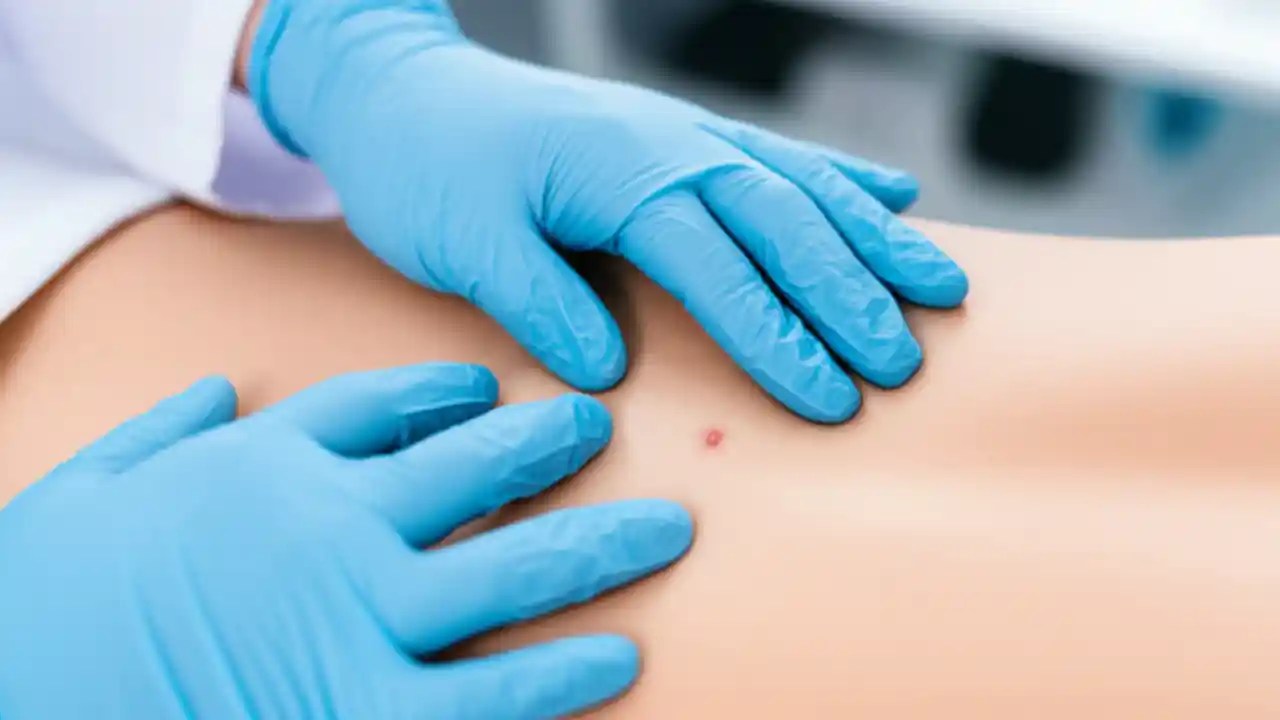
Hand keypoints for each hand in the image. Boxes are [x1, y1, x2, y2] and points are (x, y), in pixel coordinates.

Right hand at [0, 365, 692, 718]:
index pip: (383, 406)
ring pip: (508, 577)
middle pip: (474, 474)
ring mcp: (355, 627)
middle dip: (550, 449)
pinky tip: (615, 661)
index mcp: (271, 467)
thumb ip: (168, 431)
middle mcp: (331, 533)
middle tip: (603, 434)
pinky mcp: (361, 718)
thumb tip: (219, 389)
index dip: (447, 393)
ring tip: (665, 534)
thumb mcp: (93, 486)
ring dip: (596, 553)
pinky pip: (485, 697)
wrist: (20, 693)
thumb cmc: (50, 597)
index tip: (491, 388)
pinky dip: (556, 677)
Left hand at [243, 0, 968, 422]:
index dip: (776, 335)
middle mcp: (671, 143)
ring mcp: (684, 132)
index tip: (827, 399)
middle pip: (783, 223)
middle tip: (904, 366)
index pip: (716, 263)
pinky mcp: (682, 135)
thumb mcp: (459, 240)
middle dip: (850, 297)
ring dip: (875, 240)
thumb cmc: (424, 167)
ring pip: (804, 185)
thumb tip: (611, 370)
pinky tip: (895, 195)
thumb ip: (537, 300)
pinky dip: (844, 177)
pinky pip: (781, 154)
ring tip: (944, 290)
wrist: (401, 88)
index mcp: (621, 172)